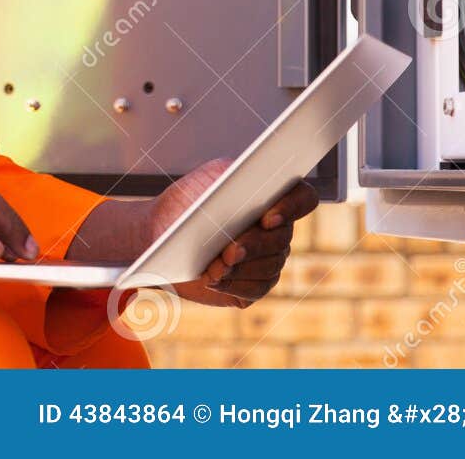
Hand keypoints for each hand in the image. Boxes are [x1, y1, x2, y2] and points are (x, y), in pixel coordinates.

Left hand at [149, 158, 318, 307]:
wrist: (161, 232)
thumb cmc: (187, 201)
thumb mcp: (207, 178)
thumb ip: (231, 174)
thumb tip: (247, 181)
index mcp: (272, 197)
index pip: (303, 198)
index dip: (293, 207)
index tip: (267, 218)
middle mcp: (276, 229)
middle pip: (283, 238)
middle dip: (254, 245)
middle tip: (229, 251)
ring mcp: (268, 259)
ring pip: (270, 266)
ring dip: (241, 268)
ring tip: (214, 267)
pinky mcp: (253, 285)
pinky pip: (255, 289)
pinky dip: (234, 285)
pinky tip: (214, 279)